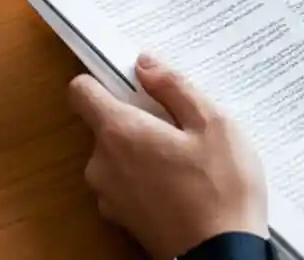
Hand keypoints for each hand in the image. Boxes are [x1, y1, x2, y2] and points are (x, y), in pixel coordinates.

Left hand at [67, 54, 267, 258]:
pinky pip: (129, 182)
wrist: (220, 255)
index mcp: (120, 133)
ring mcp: (109, 196)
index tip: (134, 81)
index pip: (81, 92)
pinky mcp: (123, 219)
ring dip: (147, 148)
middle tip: (185, 123)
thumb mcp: (213, 124)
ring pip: (120, 155)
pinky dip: (150, 176)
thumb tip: (145, 64)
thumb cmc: (222, 188)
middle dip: (141, 118)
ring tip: (192, 156)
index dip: (104, 80)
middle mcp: (102, 164)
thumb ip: (175, 89)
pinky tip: (187, 182)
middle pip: (106, 124)